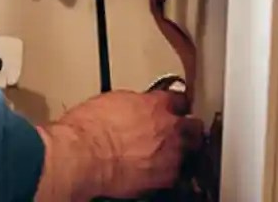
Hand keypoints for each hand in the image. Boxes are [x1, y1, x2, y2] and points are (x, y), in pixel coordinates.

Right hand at [36, 91, 204, 200]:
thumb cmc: (89, 128)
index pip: (178, 98)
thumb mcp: (109, 102)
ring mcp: (171, 154)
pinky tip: (156, 170)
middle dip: (187, 127)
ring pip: (189, 152)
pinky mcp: (165, 178)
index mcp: (155, 104)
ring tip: (168, 153)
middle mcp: (169, 127)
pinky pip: (174, 174)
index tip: (173, 106)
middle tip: (179, 129)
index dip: (175, 103)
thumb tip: (131, 110)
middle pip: (193, 125)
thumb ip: (131, 105)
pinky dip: (167, 171)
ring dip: (180, 151)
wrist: (84, 154)